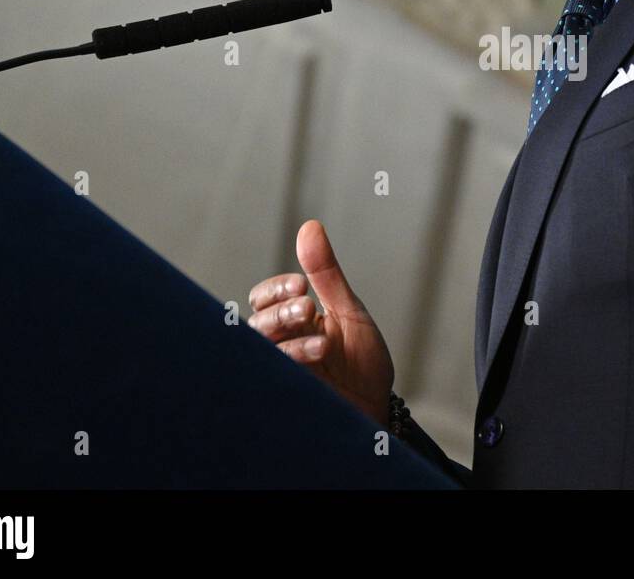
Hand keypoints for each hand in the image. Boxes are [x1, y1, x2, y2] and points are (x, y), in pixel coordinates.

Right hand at [247, 220, 393, 425]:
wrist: (376, 408)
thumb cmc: (362, 362)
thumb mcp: (348, 311)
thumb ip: (326, 273)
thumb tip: (309, 226)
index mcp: (292, 319)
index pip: (265, 297)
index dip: (277, 288)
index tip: (301, 284)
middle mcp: (279, 343)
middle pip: (258, 321)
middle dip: (281, 313)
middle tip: (308, 309)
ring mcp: (280, 370)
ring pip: (262, 349)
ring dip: (289, 342)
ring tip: (323, 344)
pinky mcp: (284, 392)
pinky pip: (270, 376)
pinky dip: (290, 366)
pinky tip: (315, 361)